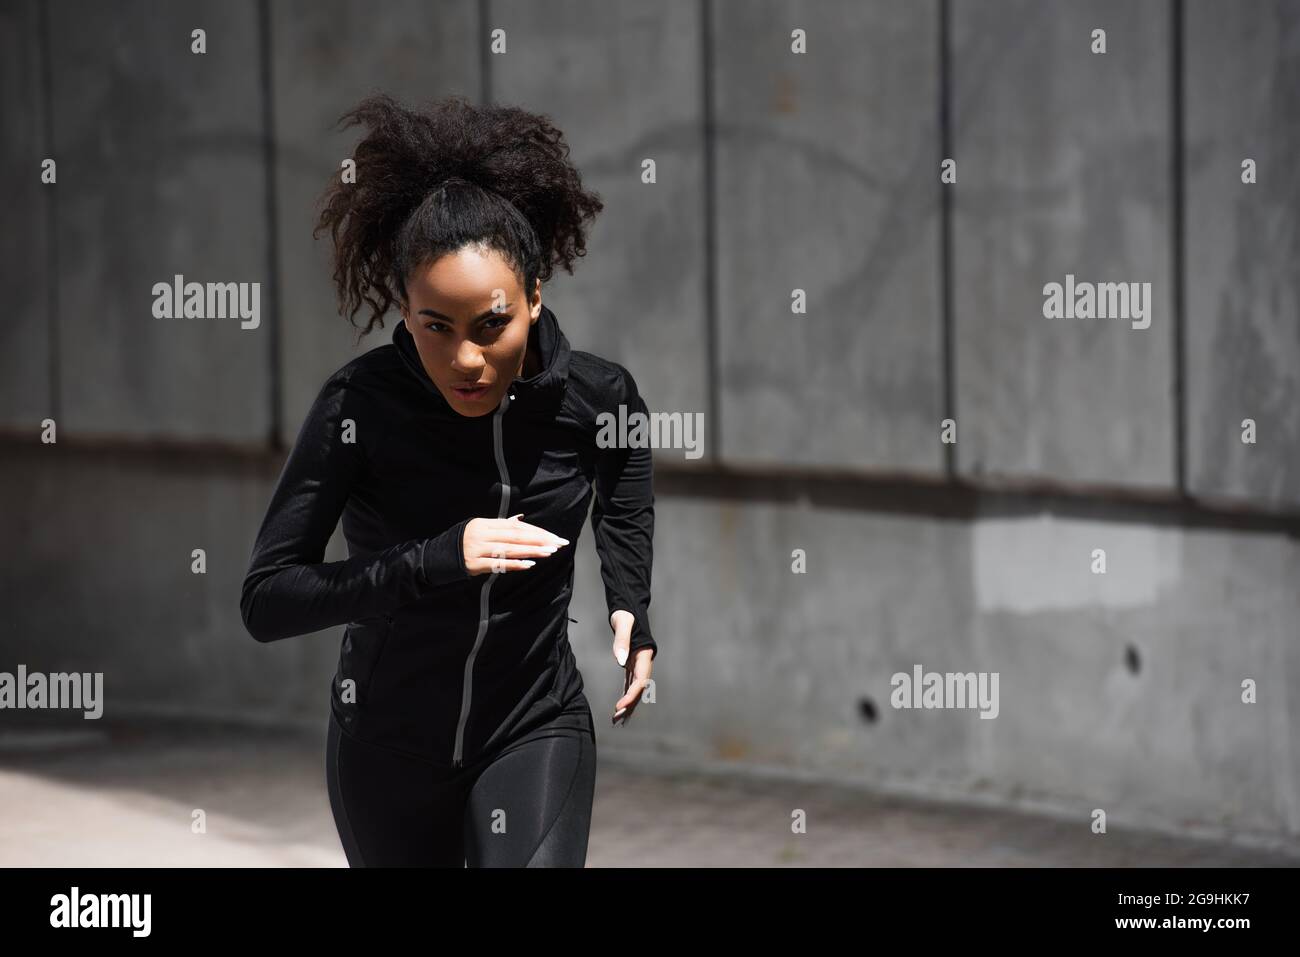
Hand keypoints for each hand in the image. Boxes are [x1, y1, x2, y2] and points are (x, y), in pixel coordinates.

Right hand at [462, 513, 568, 575]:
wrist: (438, 556)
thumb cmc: (464, 541)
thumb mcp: (480, 529)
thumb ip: (500, 526)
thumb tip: (521, 519)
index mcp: (485, 523)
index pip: (516, 526)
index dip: (536, 531)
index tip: (553, 536)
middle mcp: (482, 534)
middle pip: (515, 536)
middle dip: (539, 539)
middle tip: (558, 543)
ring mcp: (478, 549)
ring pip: (509, 549)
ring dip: (532, 550)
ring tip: (549, 552)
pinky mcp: (474, 564)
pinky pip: (498, 564)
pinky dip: (515, 564)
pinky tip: (530, 564)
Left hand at [610, 609, 652, 725]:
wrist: (627, 607)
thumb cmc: (625, 614)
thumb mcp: (623, 623)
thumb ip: (622, 641)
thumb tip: (620, 661)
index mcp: (644, 654)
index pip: (641, 680)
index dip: (632, 694)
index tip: (620, 705)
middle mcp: (644, 661)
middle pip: (640, 688)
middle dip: (630, 704)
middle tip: (617, 718)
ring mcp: (638, 663)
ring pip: (635, 688)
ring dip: (628, 703)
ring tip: (617, 718)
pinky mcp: (631, 663)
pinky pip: (630, 683)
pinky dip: (625, 694)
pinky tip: (620, 706)